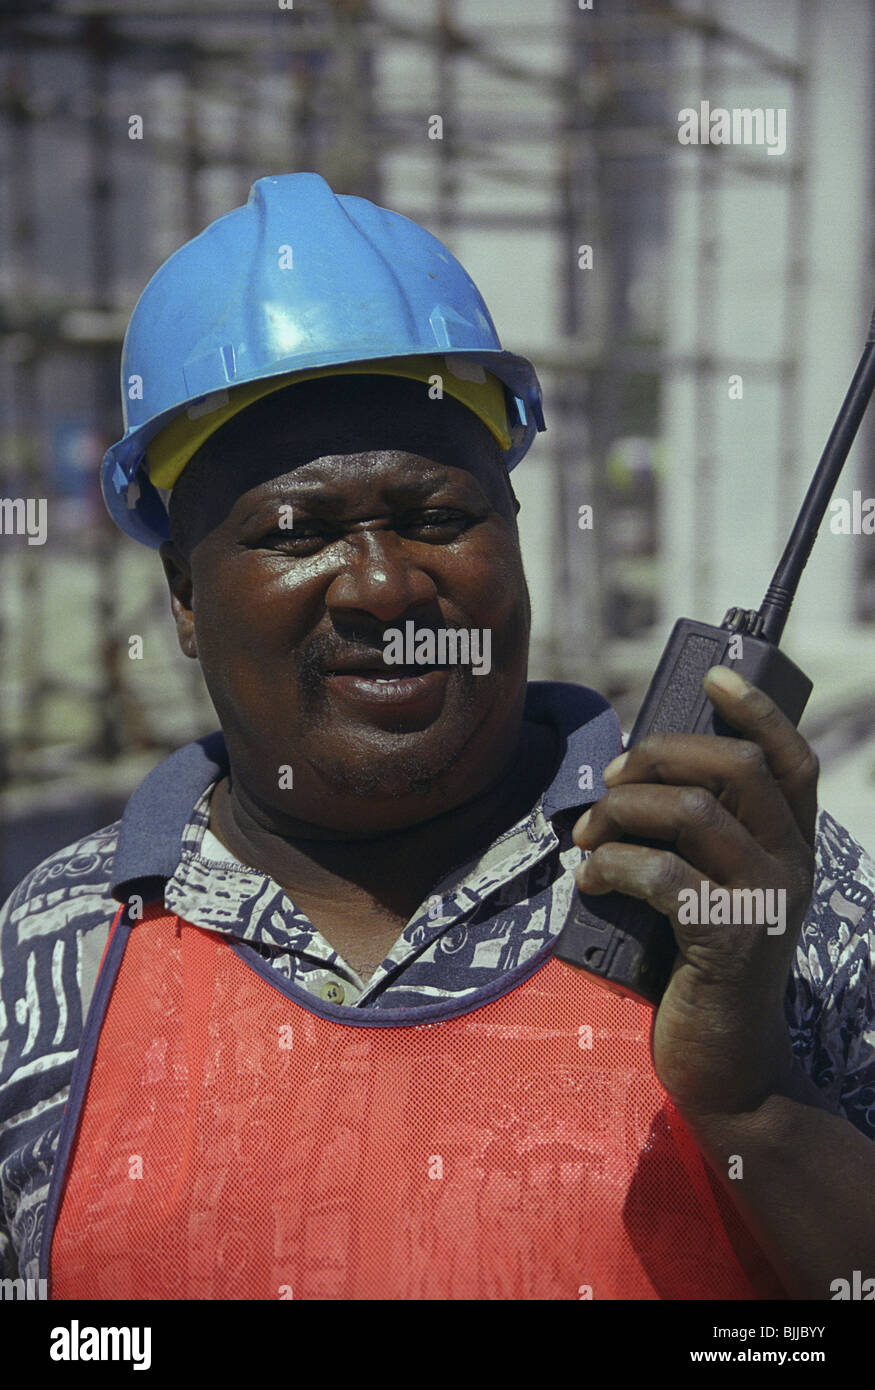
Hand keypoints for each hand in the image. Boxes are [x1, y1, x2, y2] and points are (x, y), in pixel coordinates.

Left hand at [572, 665, 817, 1117]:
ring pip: (695, 812)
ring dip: (624, 812)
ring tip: (587, 837)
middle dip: (662, 756)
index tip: (714, 677)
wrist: (726, 1067)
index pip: (791, 759)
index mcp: (792, 847)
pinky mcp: (729, 941)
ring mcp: (765, 903)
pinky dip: (613, 865)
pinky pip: (662, 873)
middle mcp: (792, 866)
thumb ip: (697, 840)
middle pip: (738, 767)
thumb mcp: (712, 892)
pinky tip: (589, 880)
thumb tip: (636, 774)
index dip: (757, 710)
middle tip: (613, 780)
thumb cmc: (702, 968)